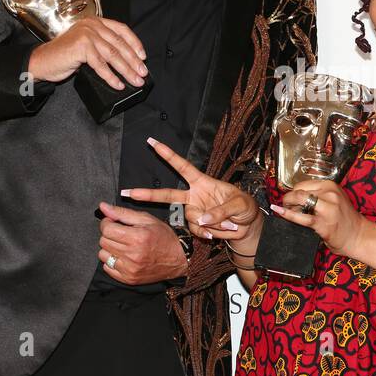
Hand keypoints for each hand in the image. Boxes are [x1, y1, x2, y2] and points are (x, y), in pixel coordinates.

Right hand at [28, 17, 148, 87]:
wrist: (42, 62)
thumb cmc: (65, 56)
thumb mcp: (87, 46)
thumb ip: (103, 46)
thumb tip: (128, 61)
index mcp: (95, 22)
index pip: (121, 30)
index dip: (134, 43)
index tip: (143, 56)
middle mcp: (91, 25)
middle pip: (119, 44)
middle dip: (133, 60)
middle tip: (143, 72)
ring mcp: (86, 35)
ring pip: (112, 54)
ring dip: (126, 70)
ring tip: (135, 80)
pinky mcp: (81, 47)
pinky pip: (100, 64)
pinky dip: (111, 76)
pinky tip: (118, 84)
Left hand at [96, 203, 186, 284]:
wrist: (178, 258)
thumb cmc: (164, 237)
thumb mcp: (146, 219)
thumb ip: (122, 213)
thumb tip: (103, 207)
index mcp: (137, 237)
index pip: (106, 229)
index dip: (107, 223)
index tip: (113, 222)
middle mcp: (133, 254)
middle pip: (103, 241)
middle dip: (109, 234)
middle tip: (121, 233)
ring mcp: (130, 268)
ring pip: (103, 255)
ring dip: (110, 248)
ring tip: (123, 245)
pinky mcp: (129, 278)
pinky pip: (108, 268)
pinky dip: (112, 261)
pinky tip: (124, 256)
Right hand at [118, 137, 263, 258]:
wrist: (248, 226)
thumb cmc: (245, 208)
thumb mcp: (238, 204)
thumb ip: (220, 211)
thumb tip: (202, 219)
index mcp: (203, 182)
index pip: (182, 167)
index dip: (167, 155)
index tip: (152, 142)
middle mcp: (195, 196)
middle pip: (167, 194)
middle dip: (147, 194)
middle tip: (128, 193)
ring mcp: (195, 212)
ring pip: (191, 218)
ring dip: (212, 222)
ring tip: (230, 222)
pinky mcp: (198, 226)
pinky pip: (197, 231)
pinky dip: (210, 233)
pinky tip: (220, 232)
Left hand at [269, 179, 363, 256]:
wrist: (358, 236)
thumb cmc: (345, 220)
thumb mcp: (335, 200)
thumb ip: (319, 196)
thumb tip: (296, 197)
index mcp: (331, 186)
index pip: (303, 184)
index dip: (293, 191)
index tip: (290, 198)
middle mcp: (330, 194)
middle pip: (299, 191)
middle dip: (288, 198)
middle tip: (285, 205)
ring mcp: (327, 208)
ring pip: (299, 200)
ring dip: (287, 205)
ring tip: (284, 210)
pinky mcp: (323, 223)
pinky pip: (301, 217)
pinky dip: (288, 214)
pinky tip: (280, 212)